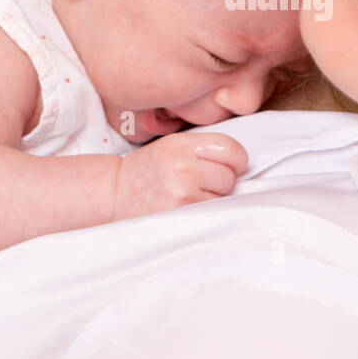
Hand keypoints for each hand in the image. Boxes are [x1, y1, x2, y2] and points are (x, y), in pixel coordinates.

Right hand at [113, 132, 247, 218]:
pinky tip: (188, 207)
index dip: (235, 159)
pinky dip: (206, 211)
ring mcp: (182, 193)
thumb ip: (204, 148)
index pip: (231, 149)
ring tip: (190, 195)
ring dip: (214, 197)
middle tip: (200, 182)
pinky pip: (212, 212)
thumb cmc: (149, 169)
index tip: (229, 165)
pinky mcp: (181, 214)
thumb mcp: (173, 145)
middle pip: (230, 175)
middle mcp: (183, 166)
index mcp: (182, 145)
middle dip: (221, 180)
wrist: (115, 193)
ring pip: (224, 196)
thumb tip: (242, 162)